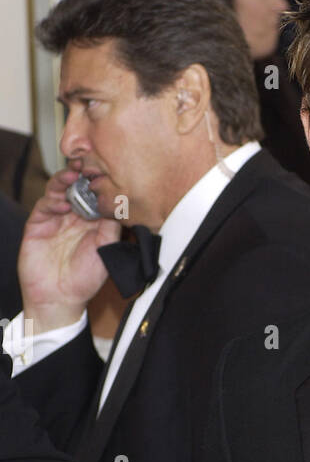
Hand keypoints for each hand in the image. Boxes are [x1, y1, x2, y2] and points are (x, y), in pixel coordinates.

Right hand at [17, 165, 119, 332]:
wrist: (58, 298)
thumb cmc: (84, 279)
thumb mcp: (106, 250)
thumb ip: (111, 226)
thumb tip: (119, 203)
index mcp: (93, 222)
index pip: (96, 194)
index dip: (99, 181)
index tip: (105, 169)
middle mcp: (75, 216)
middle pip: (77, 186)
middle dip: (81, 173)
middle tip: (87, 164)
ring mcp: (56, 218)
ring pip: (60, 190)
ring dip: (66, 181)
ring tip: (74, 176)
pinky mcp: (38, 222)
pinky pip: (45, 204)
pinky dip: (53, 198)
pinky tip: (62, 201)